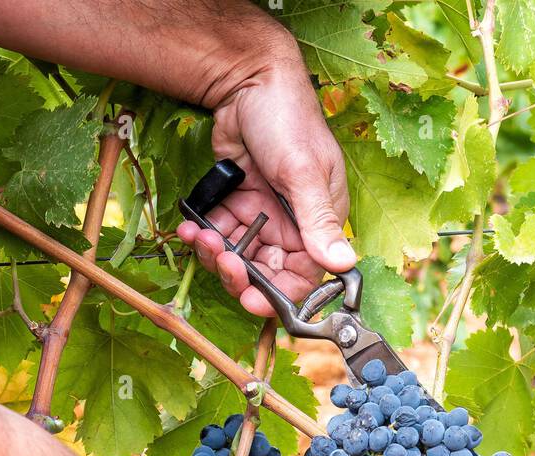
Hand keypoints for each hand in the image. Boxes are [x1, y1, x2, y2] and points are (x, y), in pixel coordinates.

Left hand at [178, 35, 354, 318]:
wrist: (248, 77)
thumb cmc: (288, 118)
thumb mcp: (304, 172)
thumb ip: (319, 222)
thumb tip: (343, 263)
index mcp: (319, 225)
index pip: (303, 279)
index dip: (277, 296)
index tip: (251, 299)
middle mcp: (293, 226)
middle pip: (265, 274)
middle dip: (238, 274)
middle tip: (220, 258)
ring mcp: (263, 216)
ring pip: (239, 258)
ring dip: (215, 255)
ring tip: (200, 237)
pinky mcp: (238, 204)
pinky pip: (220, 235)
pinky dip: (203, 237)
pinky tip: (191, 228)